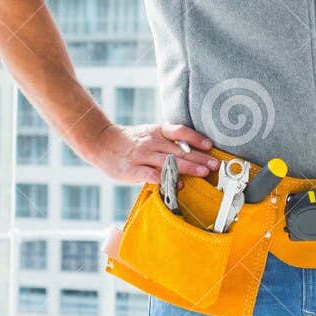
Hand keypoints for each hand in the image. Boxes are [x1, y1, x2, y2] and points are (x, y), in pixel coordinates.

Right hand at [88, 122, 219, 183]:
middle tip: (215, 164)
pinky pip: (153, 175)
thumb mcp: (148, 133)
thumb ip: (167, 141)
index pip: (180, 131)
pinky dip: (166, 179)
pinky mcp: (133, 170)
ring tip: (203, 172)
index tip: (210, 145)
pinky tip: (178, 184)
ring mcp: (142, 156)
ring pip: (169, 161)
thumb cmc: (129, 140)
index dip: (196, 138)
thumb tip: (191, 150)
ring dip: (188, 167)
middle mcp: (151, 142)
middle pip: (179, 149)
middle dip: (199, 157)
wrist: (100, 142)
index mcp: (157, 131)